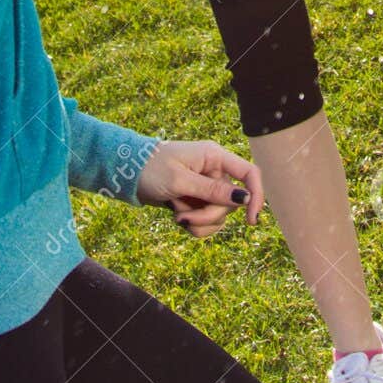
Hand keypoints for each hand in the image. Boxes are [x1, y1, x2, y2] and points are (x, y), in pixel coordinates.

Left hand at [136, 139, 263, 237]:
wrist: (126, 174)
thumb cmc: (151, 169)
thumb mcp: (180, 181)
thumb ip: (212, 190)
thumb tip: (243, 198)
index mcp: (214, 157)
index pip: (249, 174)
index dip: (256, 196)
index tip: (250, 220)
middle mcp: (214, 171)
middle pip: (231, 203)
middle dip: (209, 216)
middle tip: (183, 218)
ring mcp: (206, 187)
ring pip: (219, 215)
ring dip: (199, 222)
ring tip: (177, 216)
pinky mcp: (197, 200)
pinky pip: (207, 221)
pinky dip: (195, 225)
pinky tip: (178, 218)